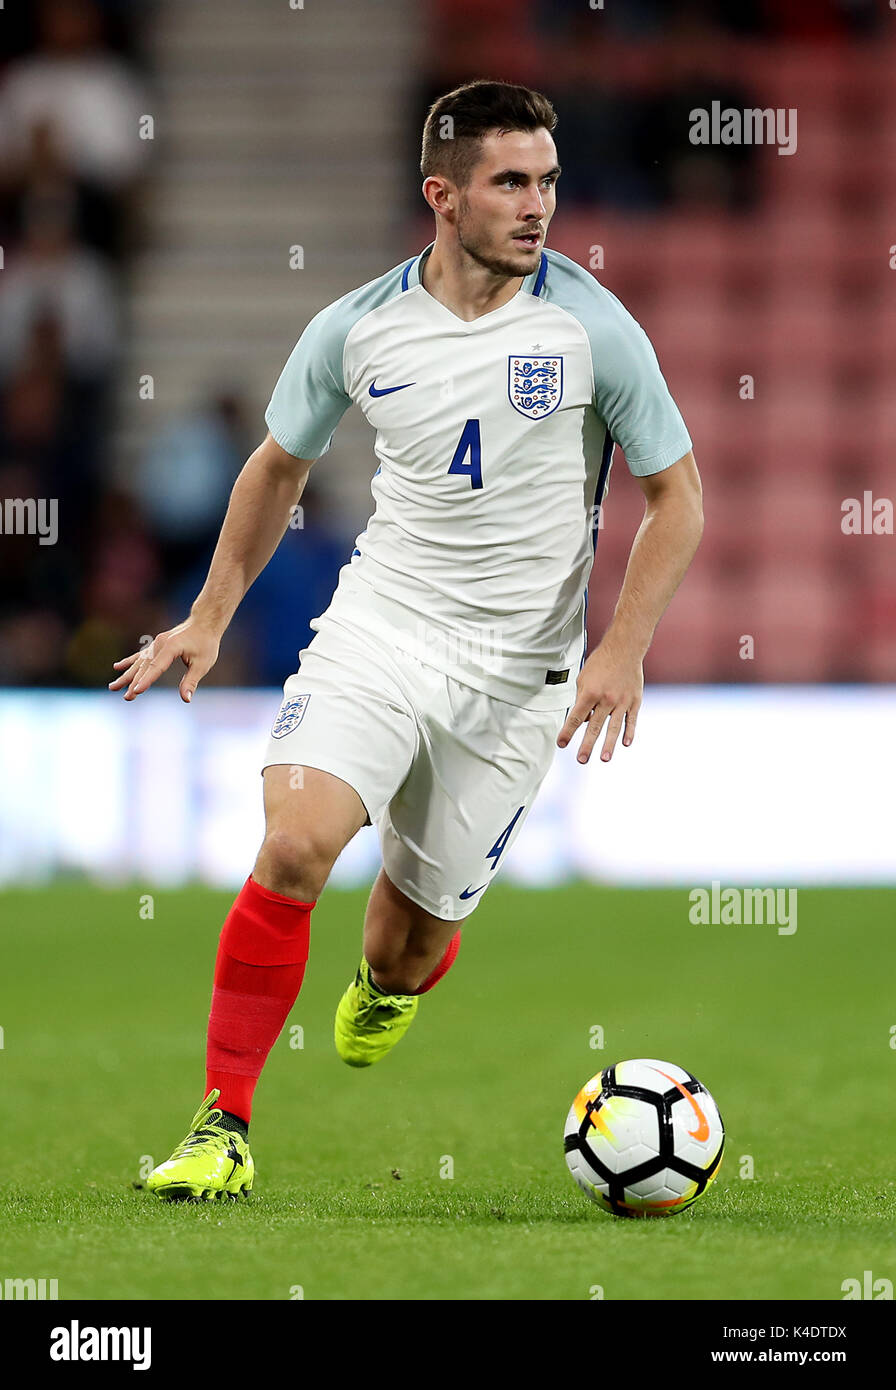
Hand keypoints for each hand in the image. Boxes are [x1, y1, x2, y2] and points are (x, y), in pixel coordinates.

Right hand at [108, 618, 220, 702]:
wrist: (204, 623)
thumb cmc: (206, 643)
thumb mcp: (202, 664)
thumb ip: (191, 681)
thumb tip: (186, 699)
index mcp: (171, 647)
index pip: (156, 667)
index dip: (146, 681)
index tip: (136, 691)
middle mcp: (159, 644)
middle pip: (144, 667)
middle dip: (133, 683)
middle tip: (126, 698)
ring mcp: (156, 643)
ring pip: (139, 662)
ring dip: (126, 676)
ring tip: (113, 687)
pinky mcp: (156, 644)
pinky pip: (140, 655)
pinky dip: (129, 662)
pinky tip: (117, 667)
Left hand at [557, 638, 642, 763]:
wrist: (625, 649)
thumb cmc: (600, 663)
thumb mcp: (583, 678)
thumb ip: (581, 700)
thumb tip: (581, 720)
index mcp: (590, 693)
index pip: (575, 717)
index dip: (567, 732)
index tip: (561, 744)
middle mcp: (606, 699)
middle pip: (594, 727)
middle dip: (587, 745)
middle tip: (581, 760)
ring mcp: (622, 701)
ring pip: (614, 727)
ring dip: (609, 745)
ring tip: (604, 759)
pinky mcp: (635, 701)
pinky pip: (631, 720)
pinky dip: (629, 732)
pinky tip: (625, 744)